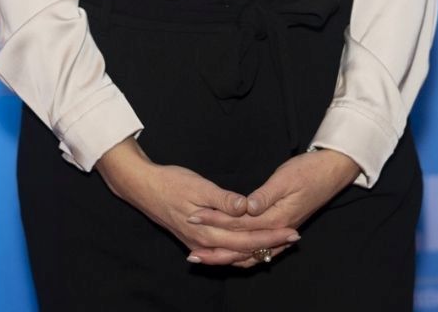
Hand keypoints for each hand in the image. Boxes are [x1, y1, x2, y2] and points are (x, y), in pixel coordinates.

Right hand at [94, 138, 297, 267]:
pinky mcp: (195, 240)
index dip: (272, 235)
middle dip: (271, 243)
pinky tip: (248, 249)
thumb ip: (223, 199)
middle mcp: (205, 243)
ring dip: (256, 250)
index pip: (248, 238)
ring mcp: (199, 244)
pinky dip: (238, 252)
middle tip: (294, 237)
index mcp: (209, 231)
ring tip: (278, 243)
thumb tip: (245, 206)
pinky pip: (222, 252)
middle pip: (245, 249)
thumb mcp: (198, 186)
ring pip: (234, 254)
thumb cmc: (170, 183)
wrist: (142, 188)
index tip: (293, 230)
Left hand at [188, 148, 359, 267]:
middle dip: (215, 249)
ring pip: (251, 254)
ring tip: (205, 260)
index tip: (193, 217)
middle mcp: (278, 230)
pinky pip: (260, 251)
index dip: (214, 221)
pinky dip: (243, 256)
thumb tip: (246, 207)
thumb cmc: (308, 171)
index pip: (238, 224)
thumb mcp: (286, 178)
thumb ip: (265, 195)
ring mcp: (281, 232)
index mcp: (276, 217)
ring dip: (227, 258)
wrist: (332, 173)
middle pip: (242, 246)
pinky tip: (231, 256)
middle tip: (192, 253)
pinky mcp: (282, 229)